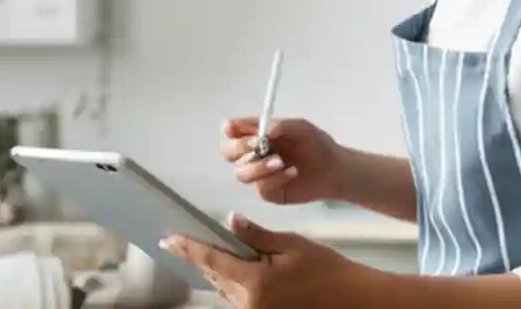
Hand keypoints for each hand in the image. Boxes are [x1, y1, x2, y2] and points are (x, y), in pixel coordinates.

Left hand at [161, 213, 376, 308]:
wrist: (352, 300)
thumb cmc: (326, 269)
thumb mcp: (292, 245)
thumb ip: (257, 236)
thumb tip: (230, 221)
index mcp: (255, 283)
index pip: (212, 261)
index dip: (188, 249)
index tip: (168, 240)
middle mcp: (249, 304)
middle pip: (214, 277)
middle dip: (199, 258)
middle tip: (180, 241)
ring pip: (224, 290)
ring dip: (215, 271)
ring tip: (201, 251)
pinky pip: (237, 299)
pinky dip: (230, 282)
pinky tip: (229, 269)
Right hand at [221, 117, 346, 204]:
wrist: (334, 168)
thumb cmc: (316, 143)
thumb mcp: (300, 127)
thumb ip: (280, 127)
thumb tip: (262, 133)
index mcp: (257, 135)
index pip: (233, 131)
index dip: (230, 129)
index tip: (231, 129)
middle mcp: (253, 154)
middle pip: (228, 153)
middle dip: (239, 148)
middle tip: (257, 144)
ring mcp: (258, 175)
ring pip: (241, 173)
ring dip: (257, 166)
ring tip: (280, 161)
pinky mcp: (268, 192)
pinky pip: (261, 188)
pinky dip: (275, 179)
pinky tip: (292, 172)